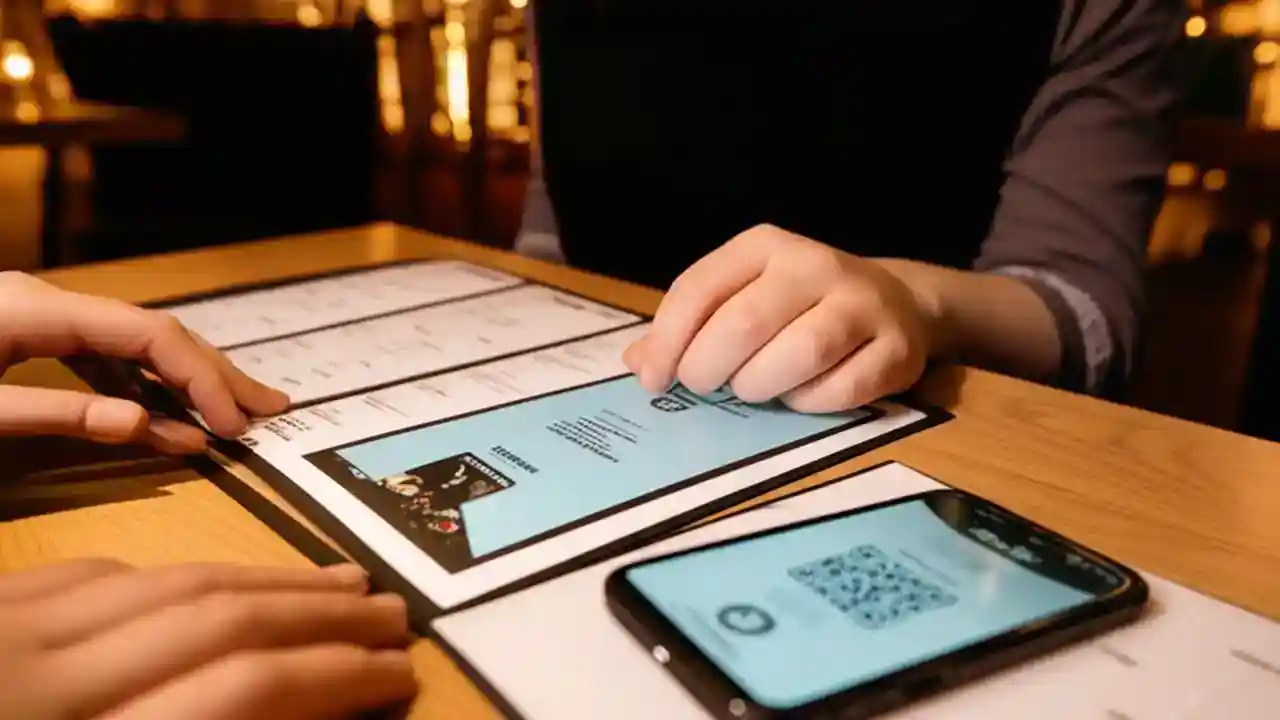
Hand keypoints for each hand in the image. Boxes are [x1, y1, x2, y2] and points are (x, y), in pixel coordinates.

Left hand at [0, 272, 289, 452]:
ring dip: (185, 378)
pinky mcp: (30, 332)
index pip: (151, 335)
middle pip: (154, 331)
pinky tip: (169, 409)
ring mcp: (41, 314)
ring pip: (134, 341)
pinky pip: (102, 354)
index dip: (202, 378)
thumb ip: (57, 412)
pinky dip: (141, 383)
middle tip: (271, 407)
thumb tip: (144, 423)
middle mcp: (50, 302)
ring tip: (233, 411)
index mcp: (39, 310)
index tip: (235, 425)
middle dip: (215, 373)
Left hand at [0, 560, 416, 719]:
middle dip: (323, 616)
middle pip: (220, 620)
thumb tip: (310, 706)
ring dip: (269, 579)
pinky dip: (176, 578)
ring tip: (337, 582)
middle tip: (393, 616)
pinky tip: (219, 582)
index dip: (337, 676)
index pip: (246, 691)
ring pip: (172, 580)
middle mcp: (49, 680)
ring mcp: (11, 630)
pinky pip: (102, 573)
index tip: (400, 673)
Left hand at [623, 225, 936, 412]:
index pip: (700, 289)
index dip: (668, 340)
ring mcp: (861, 303)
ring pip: (800, 352)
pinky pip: (843, 388)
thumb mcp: (740, 298)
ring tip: (752, 390)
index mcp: (763, 246)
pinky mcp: (896, 347)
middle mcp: (813, 264)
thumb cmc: (797, 307)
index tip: (655, 379)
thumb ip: (689, 326)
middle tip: (705, 387)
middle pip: (744, 324)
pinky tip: (801, 397)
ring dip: (761, 385)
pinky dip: (811, 403)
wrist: (896, 304)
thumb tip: (638, 364)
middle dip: (710, 368)